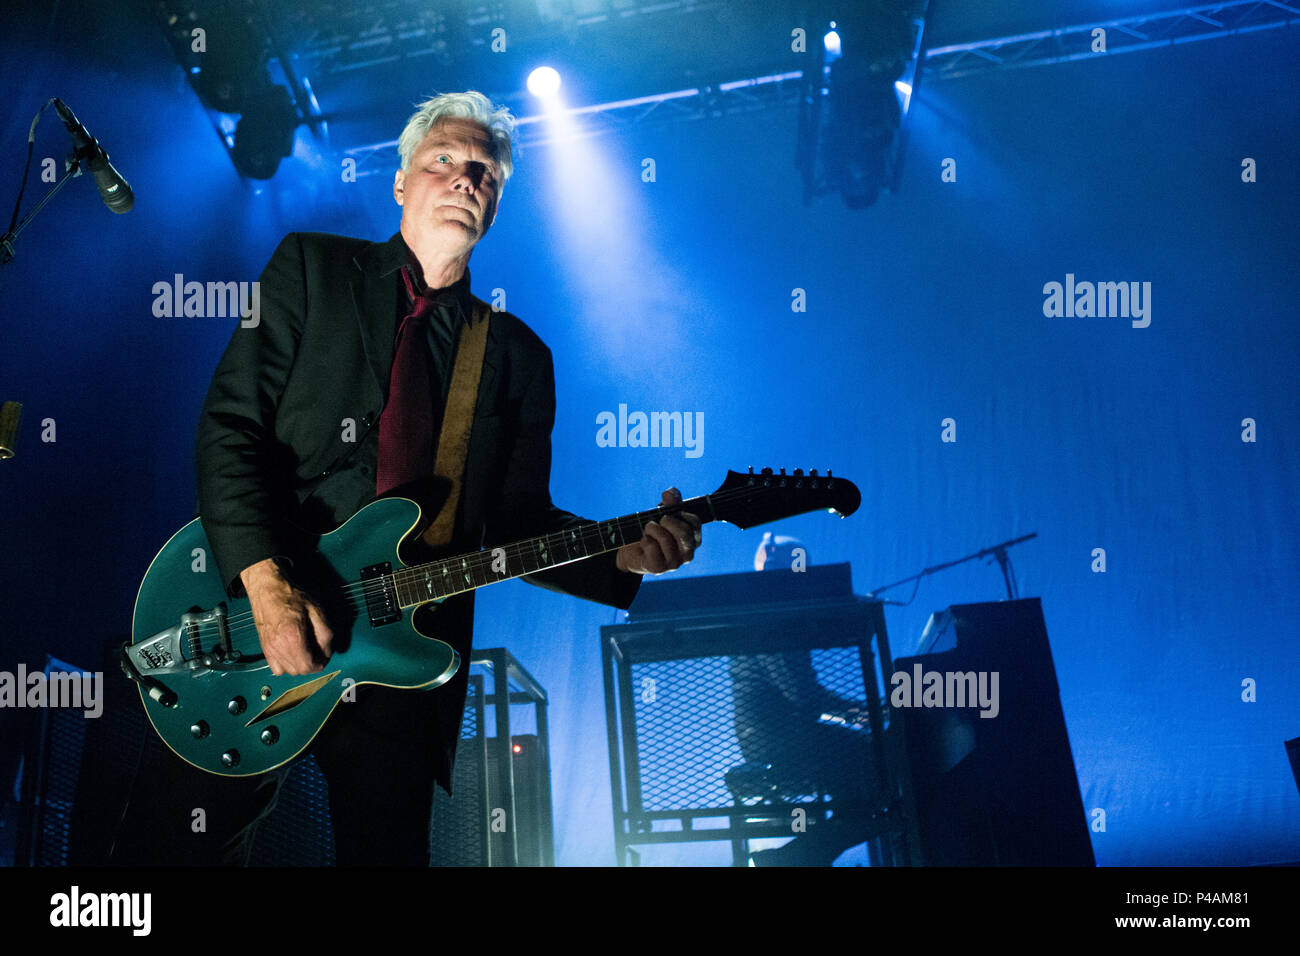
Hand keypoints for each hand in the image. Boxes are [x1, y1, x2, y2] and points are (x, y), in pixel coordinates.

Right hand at [240, 557, 333, 675]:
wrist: (268, 589)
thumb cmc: (290, 596)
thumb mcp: (316, 610)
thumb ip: (325, 633)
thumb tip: (327, 651)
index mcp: (293, 636)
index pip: (308, 666)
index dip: (320, 664)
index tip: (324, 657)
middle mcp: (279, 646)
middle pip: (299, 670)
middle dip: (312, 665)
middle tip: (318, 652)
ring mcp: (269, 648)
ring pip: (288, 671)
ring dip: (300, 665)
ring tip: (306, 650)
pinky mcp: (264, 648)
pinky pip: (276, 668)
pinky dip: (286, 665)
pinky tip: (292, 652)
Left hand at [616, 488, 702, 574]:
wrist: (631, 548)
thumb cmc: (653, 530)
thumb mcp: (662, 511)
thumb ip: (671, 500)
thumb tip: (669, 493)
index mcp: (693, 539)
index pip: (695, 522)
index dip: (679, 513)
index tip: (669, 514)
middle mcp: (687, 554)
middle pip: (684, 532)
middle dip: (665, 521)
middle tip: (657, 522)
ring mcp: (674, 563)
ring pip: (666, 539)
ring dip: (651, 529)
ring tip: (647, 531)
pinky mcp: (659, 569)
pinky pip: (652, 547)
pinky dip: (644, 539)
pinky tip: (644, 543)